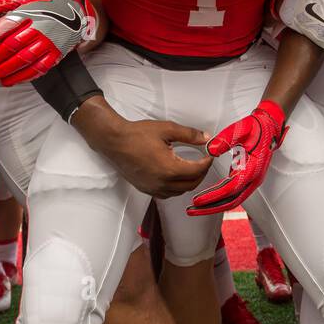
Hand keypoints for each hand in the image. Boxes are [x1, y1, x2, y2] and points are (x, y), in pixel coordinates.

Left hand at [0, 0, 96, 84]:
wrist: (76, 11)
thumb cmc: (47, 5)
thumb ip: (0, 4)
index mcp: (27, 13)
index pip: (4, 27)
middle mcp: (38, 28)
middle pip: (11, 46)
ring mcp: (48, 42)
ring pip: (23, 59)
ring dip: (5, 70)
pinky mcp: (55, 54)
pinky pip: (37, 68)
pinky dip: (23, 76)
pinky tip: (10, 80)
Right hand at [73, 97, 212, 198]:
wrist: (115, 142)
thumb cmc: (137, 135)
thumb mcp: (167, 129)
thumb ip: (189, 134)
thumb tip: (205, 137)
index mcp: (170, 169)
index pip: (197, 171)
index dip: (207, 163)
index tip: (209, 155)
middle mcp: (162, 183)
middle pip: (191, 184)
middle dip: (201, 173)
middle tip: (203, 162)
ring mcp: (153, 188)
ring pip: (179, 192)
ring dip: (189, 182)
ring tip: (192, 168)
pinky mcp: (146, 189)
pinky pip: (167, 194)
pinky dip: (176, 187)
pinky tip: (176, 177)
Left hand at [188, 101, 287, 215]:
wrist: (268, 127)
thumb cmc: (257, 128)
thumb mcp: (240, 129)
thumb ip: (225, 139)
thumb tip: (210, 149)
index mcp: (252, 168)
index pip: (231, 188)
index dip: (213, 195)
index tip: (198, 200)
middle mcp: (253, 178)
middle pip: (231, 201)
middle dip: (211, 207)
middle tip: (192, 210)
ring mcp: (250, 180)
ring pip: (232, 200)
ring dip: (214, 205)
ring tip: (196, 208)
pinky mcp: (246, 179)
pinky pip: (232, 194)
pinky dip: (219, 199)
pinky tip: (207, 199)